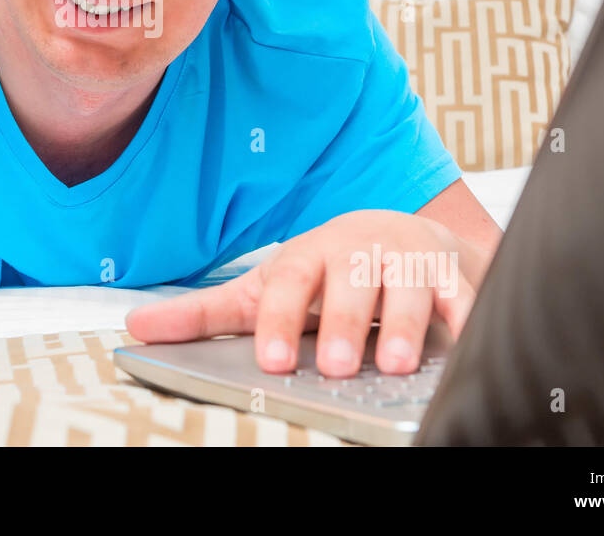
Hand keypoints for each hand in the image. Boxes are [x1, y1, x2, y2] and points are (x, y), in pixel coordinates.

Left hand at [125, 210, 492, 377]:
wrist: (402, 236)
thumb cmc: (323, 275)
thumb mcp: (265, 289)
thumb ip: (204, 312)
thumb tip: (134, 326)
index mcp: (307, 256)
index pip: (288, 284)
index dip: (279, 319)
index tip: (273, 360)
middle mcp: (357, 251)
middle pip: (350, 282)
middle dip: (345, 323)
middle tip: (337, 366)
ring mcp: (408, 258)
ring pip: (410, 286)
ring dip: (406, 324)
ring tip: (397, 363)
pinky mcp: (455, 272)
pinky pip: (467, 292)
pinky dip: (469, 313)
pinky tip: (466, 338)